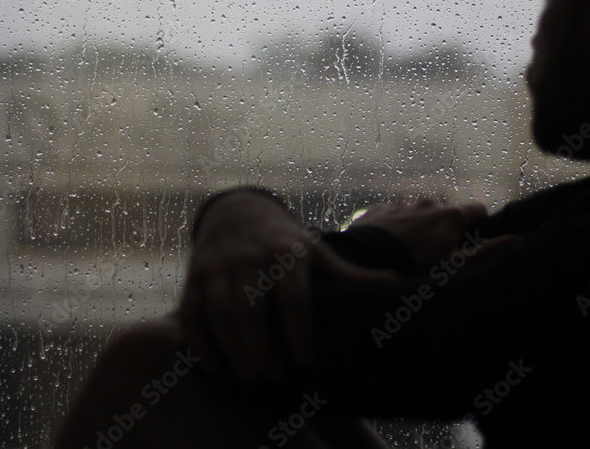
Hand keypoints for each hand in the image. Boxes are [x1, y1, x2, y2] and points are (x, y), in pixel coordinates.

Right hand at [179, 191, 396, 383]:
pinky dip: (201, 343)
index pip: (294, 298)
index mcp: (287, 254)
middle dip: (264, 350)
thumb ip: (351, 274)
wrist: (238, 212)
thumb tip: (396, 283)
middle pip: (253, 312)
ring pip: (222, 315)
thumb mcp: (318, 253)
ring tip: (252, 376)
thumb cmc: (286, 242)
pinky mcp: (195, 276)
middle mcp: (251, 258)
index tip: (307, 362)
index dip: (300, 332)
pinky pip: (192, 314)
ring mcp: (220, 268)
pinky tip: (216, 367)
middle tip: (276, 377)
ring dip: (235, 351)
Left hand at [350, 198, 489, 269]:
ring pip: (416, 214)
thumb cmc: (417, 265)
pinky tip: (387, 245)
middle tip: (435, 252)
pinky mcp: (379, 209)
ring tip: (407, 251)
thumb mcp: (456, 264)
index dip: (479, 221)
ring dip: (416, 227)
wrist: (368, 259)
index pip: (476, 209)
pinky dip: (393, 227)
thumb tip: (518, 239)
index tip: (474, 233)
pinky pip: (392, 215)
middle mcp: (428, 204)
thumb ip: (486, 251)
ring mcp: (402, 205)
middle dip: (443, 228)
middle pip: (444, 213)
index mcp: (450, 216)